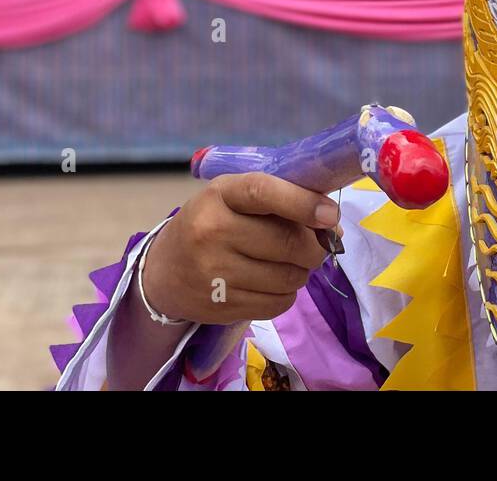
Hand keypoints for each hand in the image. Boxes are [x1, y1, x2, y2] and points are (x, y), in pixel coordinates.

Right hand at [141, 173, 339, 325]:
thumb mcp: (233, 199)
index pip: (263, 191)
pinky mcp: (221, 306)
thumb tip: (332, 224)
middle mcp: (213, 231)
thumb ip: (279, 202)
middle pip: (286, 242)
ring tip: (291, 264)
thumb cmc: (211, 224)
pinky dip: (287, 294)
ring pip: (287, 276)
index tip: (330, 214)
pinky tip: (274, 283)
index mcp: (220, 194)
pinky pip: (277, 303)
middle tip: (317, 246)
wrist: (164, 271)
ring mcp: (215, 272)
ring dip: (302, 272)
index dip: (302, 202)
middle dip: (315, 247)